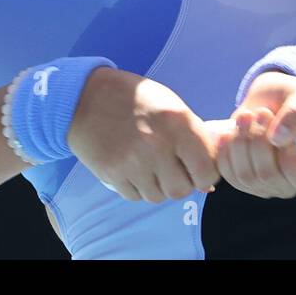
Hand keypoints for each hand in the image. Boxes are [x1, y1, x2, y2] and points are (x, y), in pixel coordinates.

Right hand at [67, 67, 221, 203]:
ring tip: (153, 166)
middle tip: (176, 169)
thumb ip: (194, 137)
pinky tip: (135, 168)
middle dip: (182, 183)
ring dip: (160, 186)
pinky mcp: (112, 173)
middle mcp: (157, 145)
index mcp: (179, 123)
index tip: (200, 169)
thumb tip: (209, 179)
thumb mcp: (172, 105)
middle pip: (182, 190)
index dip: (206, 174)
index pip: (206, 171)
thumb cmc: (135, 98)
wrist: (86, 97)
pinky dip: (139, 188)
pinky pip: (135, 197)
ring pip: (158, 197)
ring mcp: (133, 162)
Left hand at [212, 71, 295, 198]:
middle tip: (260, 112)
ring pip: (248, 177)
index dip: (288, 158)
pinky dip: (226, 154)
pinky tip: (229, 133)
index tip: (278, 129)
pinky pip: (232, 177)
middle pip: (271, 178)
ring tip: (246, 116)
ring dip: (241, 143)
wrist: (274, 99)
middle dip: (258, 141)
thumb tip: (278, 139)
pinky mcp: (252, 183)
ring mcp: (276, 185)